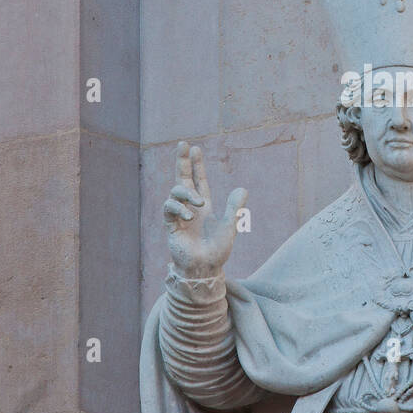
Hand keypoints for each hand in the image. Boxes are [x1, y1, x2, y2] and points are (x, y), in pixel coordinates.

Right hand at [163, 141, 247, 278]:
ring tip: (199, 202)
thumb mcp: (230, 226)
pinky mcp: (171, 226)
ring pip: (175, 192)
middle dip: (183, 161)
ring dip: (187, 192)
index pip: (199, 180)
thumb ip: (235, 208)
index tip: (194, 148)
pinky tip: (189, 216)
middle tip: (183, 143)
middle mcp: (190, 208)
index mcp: (204, 206)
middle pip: (183, 178)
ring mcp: (179, 216)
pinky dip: (179, 208)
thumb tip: (243, 188)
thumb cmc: (218, 250)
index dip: (197, 165)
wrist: (206, 268)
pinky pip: (169, 209)